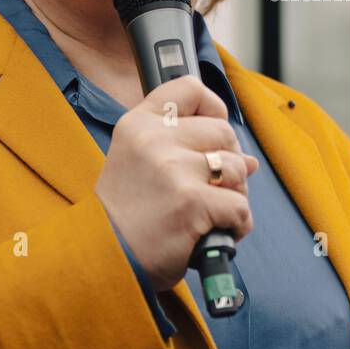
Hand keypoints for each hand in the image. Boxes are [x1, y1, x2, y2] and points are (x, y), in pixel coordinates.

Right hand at [94, 75, 259, 290]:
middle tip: (212, 188)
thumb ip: (183, 147)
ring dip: (235, 194)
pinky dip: (237, 224)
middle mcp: (154, 138)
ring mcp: (173, 169)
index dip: (213, 108)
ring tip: (212, 212)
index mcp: (139, 124)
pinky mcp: (191, 201)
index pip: (190, 88)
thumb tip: (246, 158)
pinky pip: (240, 206)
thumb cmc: (126, 216)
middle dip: (229, 163)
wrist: (102, 260)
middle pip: (224, 131)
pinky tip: (218, 232)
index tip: (213, 133)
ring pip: (237, 168)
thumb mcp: (137, 163)